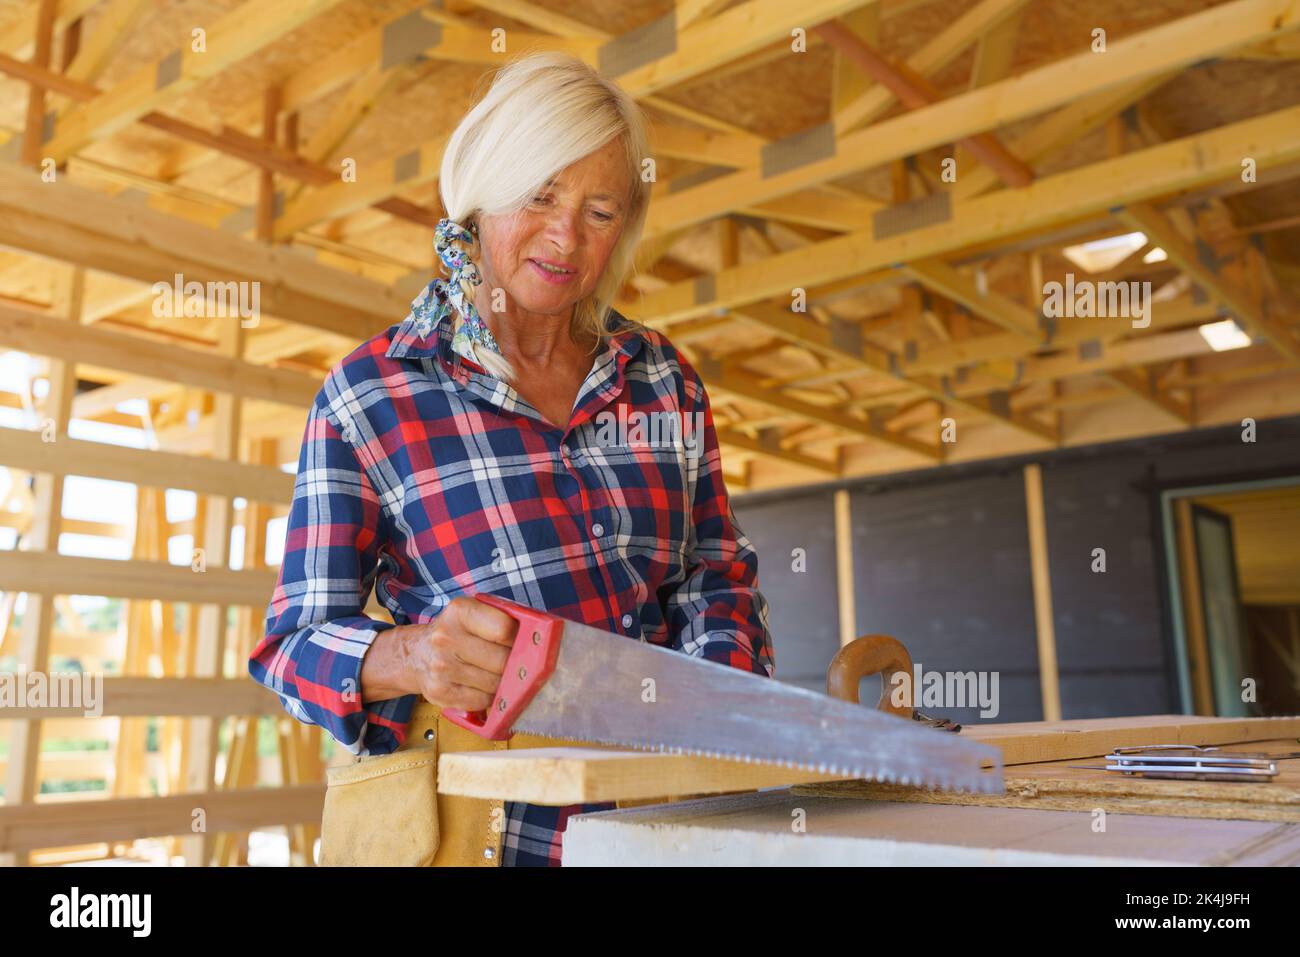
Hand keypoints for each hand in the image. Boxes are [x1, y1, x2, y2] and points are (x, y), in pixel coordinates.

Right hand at [399, 596, 517, 711]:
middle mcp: (446, 638)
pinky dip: (488, 696)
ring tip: (495, 672)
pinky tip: (482, 685)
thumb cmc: (456, 633)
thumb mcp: (474, 614)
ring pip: (495, 684)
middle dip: (514, 664)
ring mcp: (441, 668)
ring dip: (503, 682)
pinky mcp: (440, 693)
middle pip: (502, 661)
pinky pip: (482, 700)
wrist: (416, 655)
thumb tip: (541, 640)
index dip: (519, 638)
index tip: (521, 641)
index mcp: (460, 612)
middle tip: (514, 661)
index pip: (504, 629)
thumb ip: (503, 620)